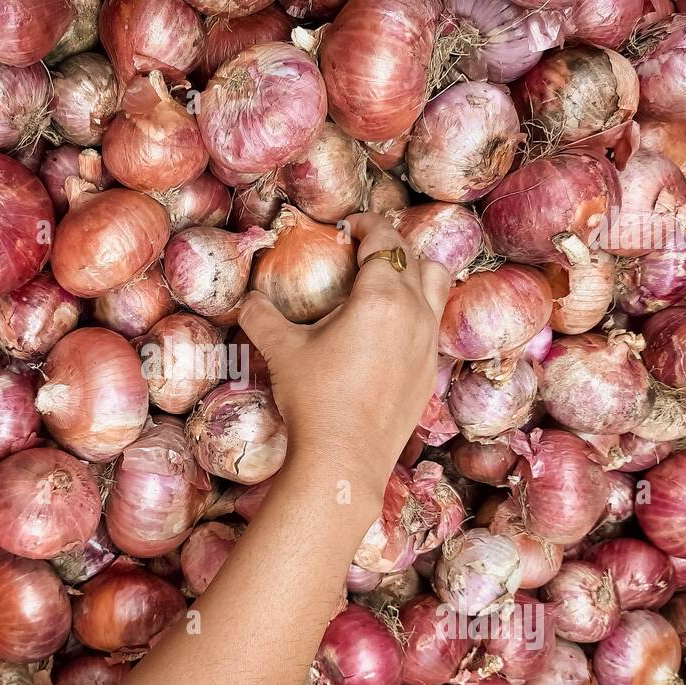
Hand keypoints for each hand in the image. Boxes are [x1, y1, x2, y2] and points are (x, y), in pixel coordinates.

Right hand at [238, 213, 449, 490]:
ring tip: (389, 284)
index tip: (349, 228)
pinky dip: (419, 312)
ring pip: (439, 287)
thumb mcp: (281, 350)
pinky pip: (434, 325)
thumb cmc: (314, 398)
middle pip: (418, 258)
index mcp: (382, 297)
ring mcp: (429, 344)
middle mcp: (415, 313)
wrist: (345, 458)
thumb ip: (261, 316)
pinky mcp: (430, 372)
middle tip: (365, 252)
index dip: (367, 225)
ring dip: (417, 274)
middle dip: (392, 246)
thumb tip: (246, 300)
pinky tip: (391, 331)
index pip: (385, 240)